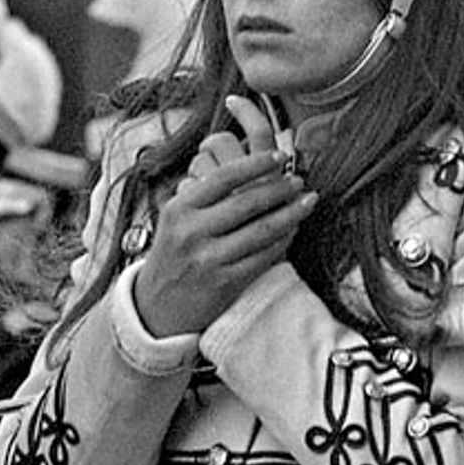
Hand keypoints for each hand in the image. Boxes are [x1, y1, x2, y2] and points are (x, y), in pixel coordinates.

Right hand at [132, 94, 316, 337]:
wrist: (155, 307)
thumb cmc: (172, 257)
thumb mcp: (175, 221)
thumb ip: (203, 197)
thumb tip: (248, 169)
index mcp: (179, 209)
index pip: (224, 177)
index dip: (256, 164)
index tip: (280, 157)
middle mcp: (192, 231)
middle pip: (247, 202)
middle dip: (280, 189)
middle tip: (299, 181)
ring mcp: (209, 258)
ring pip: (261, 230)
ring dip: (291, 214)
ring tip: (307, 201)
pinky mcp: (224, 282)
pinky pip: (263, 257)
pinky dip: (283, 242)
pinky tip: (293, 231)